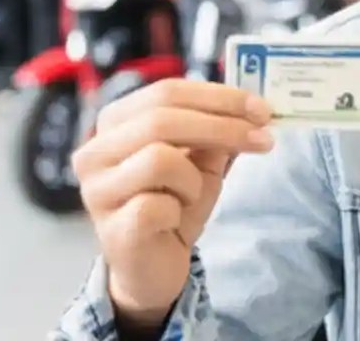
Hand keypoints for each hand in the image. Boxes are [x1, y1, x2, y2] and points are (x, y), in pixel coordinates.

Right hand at [71, 80, 273, 331]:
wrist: (154, 268)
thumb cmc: (174, 205)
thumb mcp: (201, 161)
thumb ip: (216, 131)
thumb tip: (251, 107)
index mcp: (115, 122)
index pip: (166, 92)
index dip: (218, 97)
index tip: (262, 109)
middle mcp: (95, 151)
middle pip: (161, 118)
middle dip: (222, 126)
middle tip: (264, 138)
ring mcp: (97, 190)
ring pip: (159, 158)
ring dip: (193, 179)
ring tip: (192, 195)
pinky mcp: (111, 228)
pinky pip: (156, 205)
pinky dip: (179, 210)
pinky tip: (173, 221)